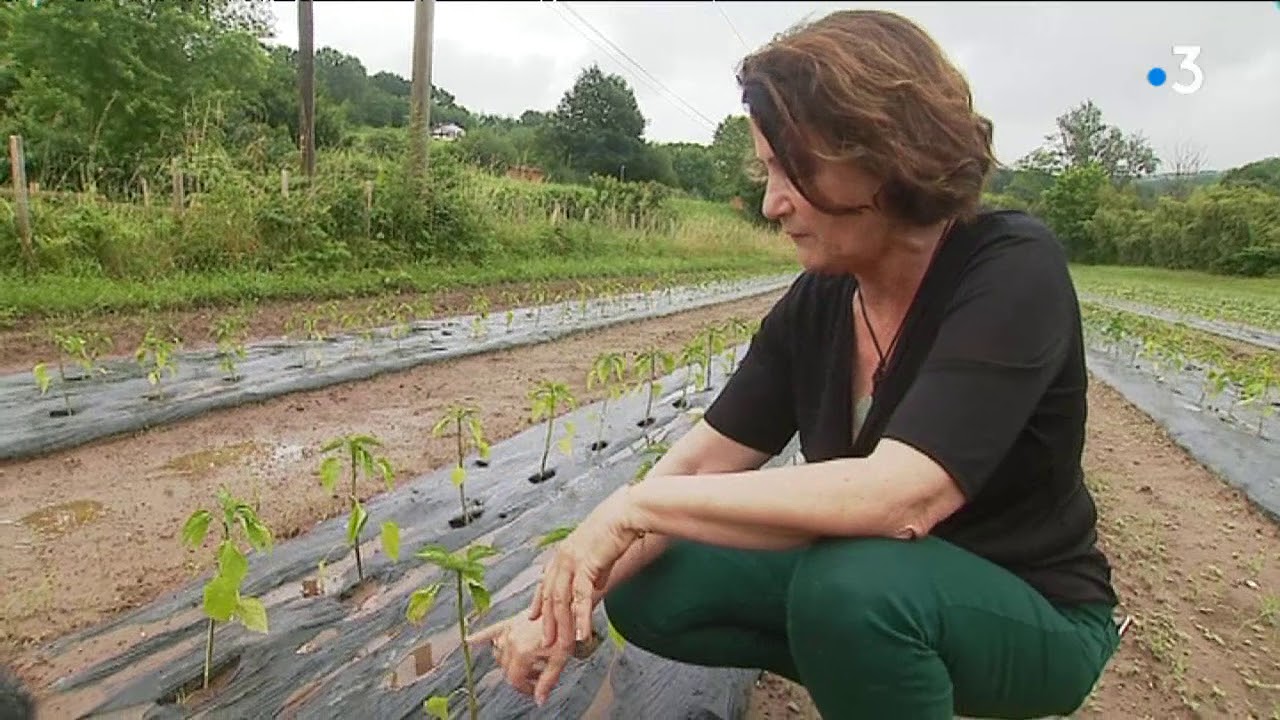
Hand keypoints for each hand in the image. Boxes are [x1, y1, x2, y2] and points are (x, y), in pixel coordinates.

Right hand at [469, 613, 562, 701]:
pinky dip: (480, 637)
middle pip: (507, 669)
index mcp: (522, 651)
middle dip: (521, 677)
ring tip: (527, 664)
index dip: (525, 688)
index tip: (534, 690)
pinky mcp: (510, 621)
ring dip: (510, 663)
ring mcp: (509, 630)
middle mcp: (511, 641)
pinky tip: (470, 641)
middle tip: (537, 677)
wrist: (566, 606)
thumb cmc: (565, 629)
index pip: (515, 679)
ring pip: (500, 655)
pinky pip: (491, 631)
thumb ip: (547, 681)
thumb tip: (539, 699)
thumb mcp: (560, 658)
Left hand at [527, 486, 643, 689]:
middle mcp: (563, 556)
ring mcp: (572, 561)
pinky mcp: (587, 565)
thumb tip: (597, 585)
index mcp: (564, 552)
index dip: (539, 600)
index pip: (546, 581)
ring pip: (562, 600)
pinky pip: (581, 597)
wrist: (628, 513)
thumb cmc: (618, 526)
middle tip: (546, 642)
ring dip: (562, 626)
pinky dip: (580, 617)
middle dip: (548, 621)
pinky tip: (581, 633)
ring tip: (563, 645)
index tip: (533, 616)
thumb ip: (596, 570)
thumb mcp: (601, 552)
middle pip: (551, 595)